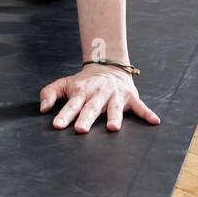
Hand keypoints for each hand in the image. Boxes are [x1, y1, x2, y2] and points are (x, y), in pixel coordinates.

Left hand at [40, 66, 159, 132]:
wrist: (108, 66)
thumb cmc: (83, 82)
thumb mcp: (64, 83)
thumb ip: (50, 93)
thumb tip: (42, 109)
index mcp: (81, 91)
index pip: (71, 105)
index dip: (64, 115)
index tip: (57, 125)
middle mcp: (98, 93)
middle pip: (91, 107)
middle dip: (86, 118)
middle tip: (80, 130)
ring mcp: (115, 95)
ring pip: (114, 108)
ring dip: (114, 117)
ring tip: (113, 128)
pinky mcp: (130, 97)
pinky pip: (140, 106)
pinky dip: (148, 113)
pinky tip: (155, 121)